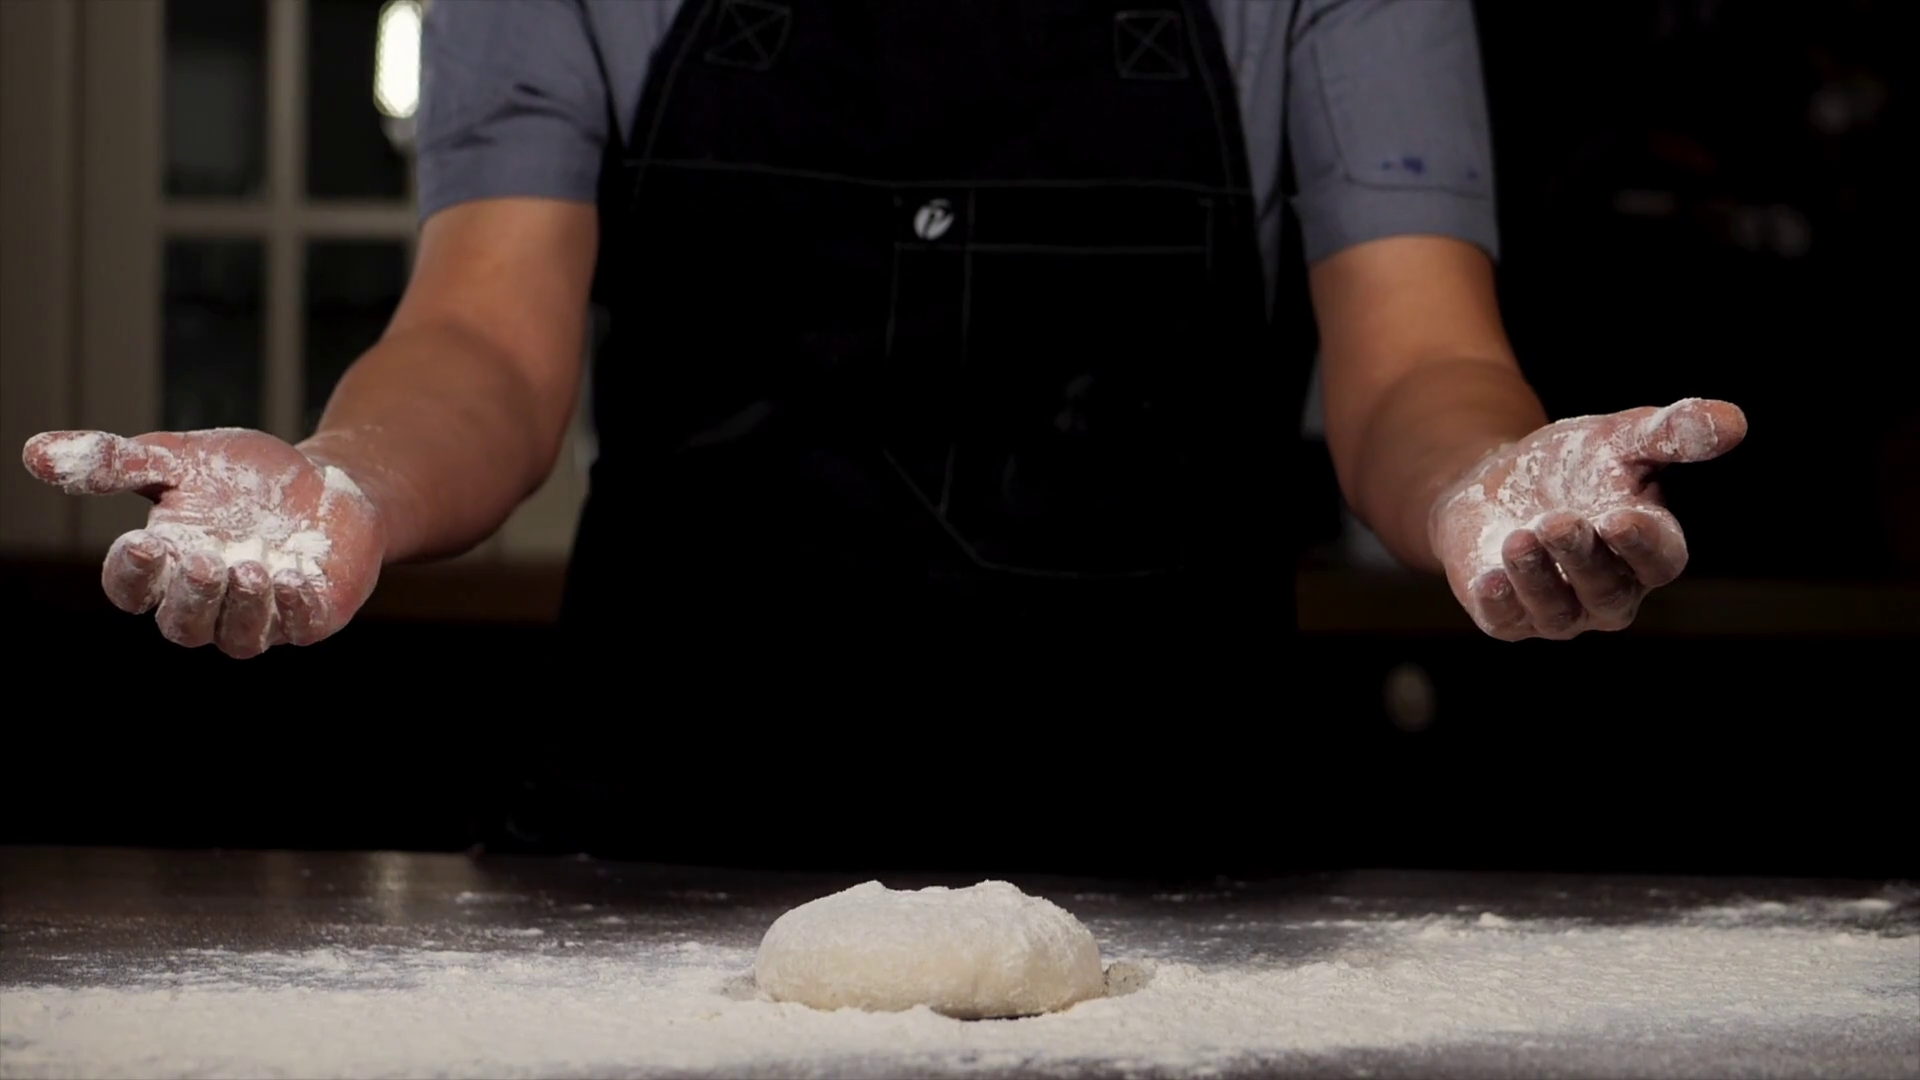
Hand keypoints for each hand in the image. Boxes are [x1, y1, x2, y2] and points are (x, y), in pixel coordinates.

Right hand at [21, 428, 383, 656]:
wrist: (328, 479)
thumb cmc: (243, 476)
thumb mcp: (179, 458)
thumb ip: (118, 463)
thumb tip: (36, 453)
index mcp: (167, 567)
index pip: (131, 589)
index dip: (132, 573)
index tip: (144, 542)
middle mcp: (210, 600)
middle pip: (182, 624)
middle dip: (190, 597)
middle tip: (201, 561)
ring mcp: (262, 612)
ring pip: (238, 637)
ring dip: (240, 608)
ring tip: (247, 568)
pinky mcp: (312, 613)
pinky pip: (299, 626)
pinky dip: (293, 609)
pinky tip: (293, 579)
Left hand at [1429, 398, 1746, 639]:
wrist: (1495, 483)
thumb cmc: (1574, 464)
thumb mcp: (1620, 438)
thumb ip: (1672, 434)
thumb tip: (1734, 422)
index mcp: (1648, 550)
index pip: (1659, 559)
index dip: (1641, 543)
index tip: (1618, 518)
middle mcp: (1610, 589)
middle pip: (1607, 589)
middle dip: (1582, 558)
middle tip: (1557, 521)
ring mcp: (1560, 609)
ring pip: (1558, 610)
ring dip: (1539, 577)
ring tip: (1520, 537)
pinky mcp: (1509, 616)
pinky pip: (1507, 621)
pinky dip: (1500, 603)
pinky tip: (1489, 579)